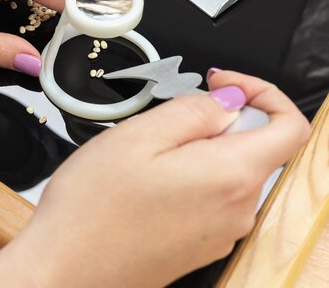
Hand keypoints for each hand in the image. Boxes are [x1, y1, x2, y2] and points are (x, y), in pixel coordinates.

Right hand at [0, 71, 309, 287]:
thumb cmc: (92, 210)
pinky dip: (185, 180)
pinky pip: (208, 199)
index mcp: (230, 176)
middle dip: (212, 124)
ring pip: (224, 172)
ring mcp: (219, 233)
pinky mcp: (198, 246)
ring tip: (142, 159)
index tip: (223, 86)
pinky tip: (142, 186)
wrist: (65, 267)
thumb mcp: (138, 135)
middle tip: (161, 123)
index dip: (262, 93)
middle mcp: (235, 210)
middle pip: (251, 148)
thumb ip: (194, 110)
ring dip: (193, 153)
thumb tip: (227, 101)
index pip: (289, 126)